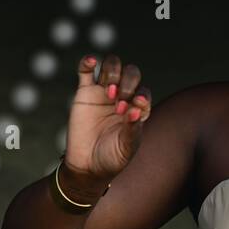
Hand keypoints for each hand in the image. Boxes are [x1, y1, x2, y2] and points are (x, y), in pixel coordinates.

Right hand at [67, 53, 152, 180]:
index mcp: (136, 109)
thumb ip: (132, 130)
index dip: (141, 96)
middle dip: (128, 84)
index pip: (144, 92)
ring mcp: (103, 93)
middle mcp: (122, 97)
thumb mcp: (127, 148)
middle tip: (118, 105)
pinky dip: (88, 62)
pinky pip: (86, 70)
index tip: (134, 107)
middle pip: (131, 73)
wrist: (86, 166)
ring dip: (113, 72)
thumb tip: (136, 110)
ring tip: (109, 91)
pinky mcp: (84, 92)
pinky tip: (92, 62)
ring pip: (112, 66)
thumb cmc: (111, 158)